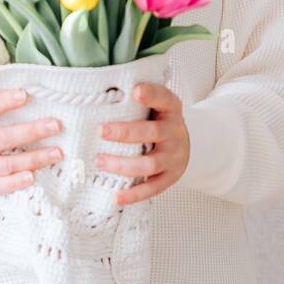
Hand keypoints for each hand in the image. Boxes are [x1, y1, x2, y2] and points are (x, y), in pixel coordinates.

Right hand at [0, 89, 63, 195]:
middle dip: (32, 132)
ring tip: (56, 152)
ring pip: (5, 165)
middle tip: (55, 125)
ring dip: (34, 159)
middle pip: (3, 139)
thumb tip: (28, 94)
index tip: (24, 95)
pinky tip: (33, 176)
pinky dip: (15, 183)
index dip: (3, 101)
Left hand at [96, 82, 188, 205]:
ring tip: (99, 161)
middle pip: (152, 133)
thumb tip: (99, 86)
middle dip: (125, 133)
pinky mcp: (169, 177)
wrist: (184, 143)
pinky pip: (152, 188)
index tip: (134, 90)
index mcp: (171, 109)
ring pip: (149, 164)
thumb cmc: (158, 120)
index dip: (151, 94)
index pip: (164, 98)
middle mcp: (174, 132)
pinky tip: (116, 197)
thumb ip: (137, 97)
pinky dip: (134, 194)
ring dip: (123, 164)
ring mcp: (173, 157)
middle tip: (101, 131)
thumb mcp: (156, 103)